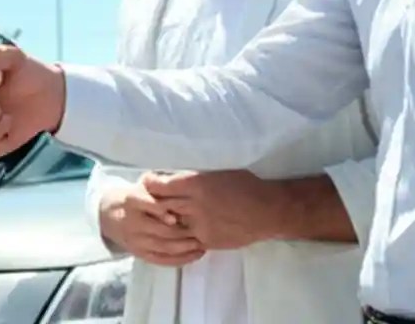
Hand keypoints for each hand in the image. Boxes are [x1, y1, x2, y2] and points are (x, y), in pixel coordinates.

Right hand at [99, 177, 205, 266]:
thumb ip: (156, 185)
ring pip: (163, 247)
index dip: (158, 210)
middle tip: (199, 231)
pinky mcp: (140, 254)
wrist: (108, 216)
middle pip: (157, 230)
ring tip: (200, 243)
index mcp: (131, 201)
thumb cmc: (132, 198)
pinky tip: (196, 254)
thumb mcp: (140, 186)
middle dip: (180, 232)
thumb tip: (174, 182)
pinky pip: (163, 260)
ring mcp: (135, 241)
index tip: (174, 216)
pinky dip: (181, 259)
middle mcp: (131, 222)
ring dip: (184, 247)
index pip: (143, 203)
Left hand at [142, 170, 287, 249]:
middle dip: (152, 203)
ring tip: (158, 216)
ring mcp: (200, 226)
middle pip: (162, 205)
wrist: (267, 211)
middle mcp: (195, 205)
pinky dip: (179, 234)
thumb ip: (194, 178)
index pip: (161, 186)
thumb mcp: (217, 172)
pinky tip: (177, 229)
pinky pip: (185, 239)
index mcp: (197, 184)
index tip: (147, 182)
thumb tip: (173, 178)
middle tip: (147, 199)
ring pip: (170, 226)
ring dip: (163, 221)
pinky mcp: (207, 241)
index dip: (151, 184)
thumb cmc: (245, 185)